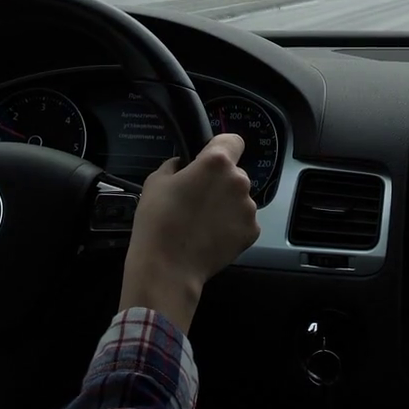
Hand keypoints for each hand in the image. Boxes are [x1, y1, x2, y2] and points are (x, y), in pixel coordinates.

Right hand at [119, 134, 260, 332]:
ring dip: (226, 205)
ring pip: (239, 199)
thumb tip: (184, 165)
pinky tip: (211, 237)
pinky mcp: (252, 232)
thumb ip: (176, 166)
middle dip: (220, 183)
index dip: (220, 148)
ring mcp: (249, 208)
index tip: (208, 162)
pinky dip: (231, 227)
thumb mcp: (156, 182)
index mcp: (216, 162)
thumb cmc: (157, 221)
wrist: (167, 267)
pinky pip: (242, 221)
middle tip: (197, 200)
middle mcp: (239, 181)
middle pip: (234, 174)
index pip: (233, 140)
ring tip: (202, 223)